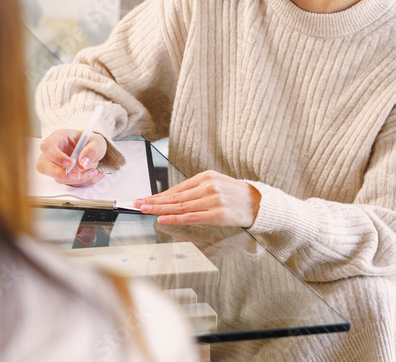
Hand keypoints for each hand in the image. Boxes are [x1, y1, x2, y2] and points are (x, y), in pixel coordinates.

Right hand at [36, 129, 107, 186]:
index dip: (57, 157)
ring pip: (58, 178)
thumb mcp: (96, 142)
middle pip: (44, 166)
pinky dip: (84, 182)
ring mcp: (56, 166)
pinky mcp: (63, 176)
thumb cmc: (90, 141)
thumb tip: (83, 164)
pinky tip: (96, 175)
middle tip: (78, 175)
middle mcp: (52, 153)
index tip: (71, 163)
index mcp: (57, 138)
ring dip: (77, 179)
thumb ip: (92, 150)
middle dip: (60, 174)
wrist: (94, 150)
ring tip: (93, 172)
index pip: (47, 147)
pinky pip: (70, 184)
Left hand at [133, 170, 261, 227]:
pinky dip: (175, 218)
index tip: (145, 198)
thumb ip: (196, 190)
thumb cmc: (236, 195)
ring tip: (145, 210)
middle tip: (137, 203)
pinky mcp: (217, 214)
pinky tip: (163, 218)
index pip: (177, 188)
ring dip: (159, 208)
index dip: (159, 194)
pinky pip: (191, 217)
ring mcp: (212, 200)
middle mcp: (208, 186)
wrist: (259, 203)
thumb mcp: (216, 184)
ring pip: (180, 206)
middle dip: (154, 200)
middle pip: (175, 196)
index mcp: (206, 177)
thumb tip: (172, 198)